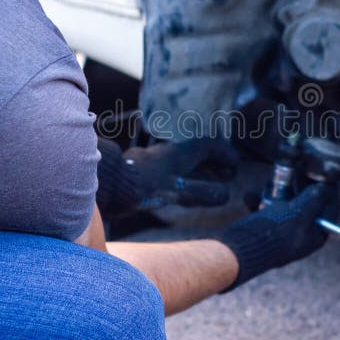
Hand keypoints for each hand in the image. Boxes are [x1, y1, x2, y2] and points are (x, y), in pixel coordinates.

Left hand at [97, 138, 239, 216]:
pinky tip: (176, 191)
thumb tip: (226, 194)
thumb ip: (203, 193)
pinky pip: (168, 170)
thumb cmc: (142, 186)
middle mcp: (167, 153)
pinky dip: (181, 178)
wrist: (104, 184)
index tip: (235, 166)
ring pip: (181, 162)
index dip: (225, 154)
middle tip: (226, 176)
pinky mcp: (140, 172)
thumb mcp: (178, 191)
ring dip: (197, 171)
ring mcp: (152, 161)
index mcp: (179, 154)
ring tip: (205, 186)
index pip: (209, 145)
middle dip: (214, 163)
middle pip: (196, 153)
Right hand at [216, 183, 338, 290]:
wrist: (237, 251)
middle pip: (308, 203)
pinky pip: (268, 210)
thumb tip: (325, 188)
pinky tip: (250, 196)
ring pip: (286, 203)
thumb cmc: (271, 233)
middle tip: (292, 173)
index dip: (326, 188)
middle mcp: (302, 236)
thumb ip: (314, 199)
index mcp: (315, 236)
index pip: (329, 208)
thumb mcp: (298, 212)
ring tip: (266, 186)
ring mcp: (284, 233)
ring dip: (276, 191)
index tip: (318, 172)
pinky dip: (260, 201)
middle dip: (297, 186)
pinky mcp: (267, 231)